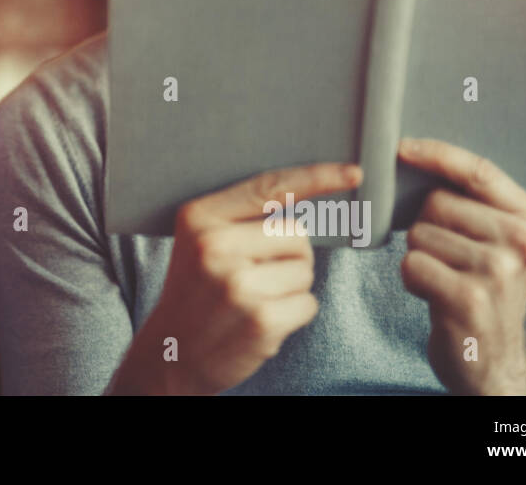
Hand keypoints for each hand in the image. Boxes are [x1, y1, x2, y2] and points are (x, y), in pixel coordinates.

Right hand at [110, 161, 361, 394]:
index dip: (317, 177)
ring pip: (306, 270)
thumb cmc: (196, 290)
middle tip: (253, 277)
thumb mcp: (199, 241)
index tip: (353, 172)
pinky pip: (308, 304)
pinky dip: (294, 314)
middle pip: (297, 234)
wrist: (171, 352)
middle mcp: (214, 246)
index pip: (269, 188)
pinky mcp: (260, 320)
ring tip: (252, 300)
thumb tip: (305, 193)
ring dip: (290, 288)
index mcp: (199, 217)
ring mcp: (238, 285)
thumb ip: (239, 217)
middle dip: (289, 256)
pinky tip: (259, 322)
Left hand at [398, 137, 525, 394]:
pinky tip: (435, 296)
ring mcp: (498, 272)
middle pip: (436, 202)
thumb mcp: (497, 241)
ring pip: (419, 234)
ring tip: (446, 280)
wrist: (490, 357)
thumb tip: (414, 155)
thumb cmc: (483, 288)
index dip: (437, 154)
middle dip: (427, 227)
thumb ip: (473, 201)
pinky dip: (411, 279)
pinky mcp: (469, 300)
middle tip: (449, 259)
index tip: (402, 147)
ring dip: (419, 256)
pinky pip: (412, 264)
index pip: (479, 171)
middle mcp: (521, 243)